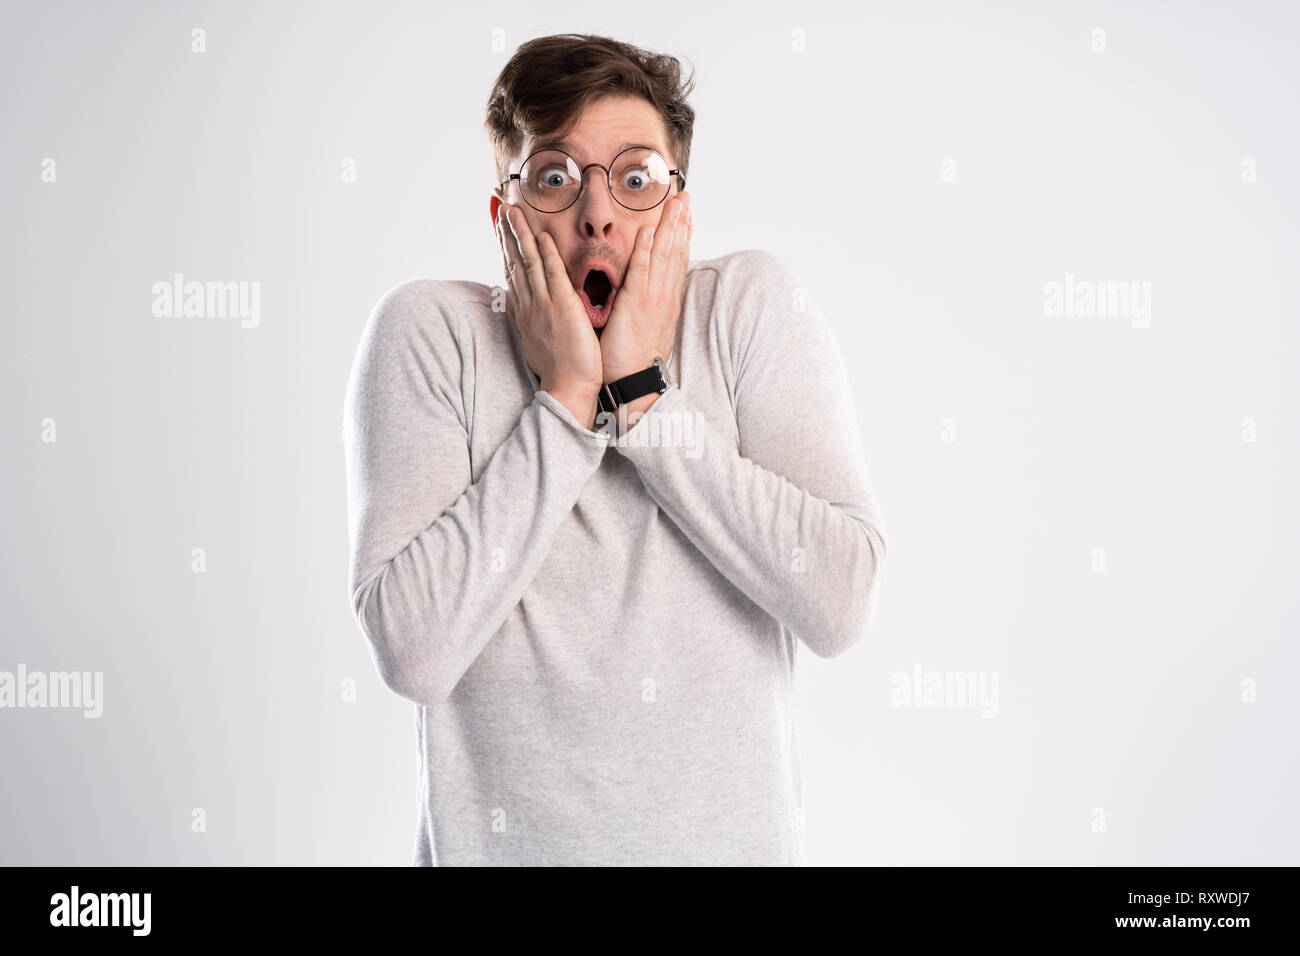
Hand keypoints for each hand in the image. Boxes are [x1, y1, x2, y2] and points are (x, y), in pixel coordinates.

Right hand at [496, 201, 602, 427]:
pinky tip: (541, 235)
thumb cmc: (561, 371)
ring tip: (512, 210)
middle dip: (505, 232)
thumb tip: (537, 313)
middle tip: (499, 205)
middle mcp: (529, 305)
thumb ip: (539, 322)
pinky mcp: (561, 308)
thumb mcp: (542, 342)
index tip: (499, 226)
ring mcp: (543, 306)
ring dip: (520, 234)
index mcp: (525, 313)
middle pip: (513, 261)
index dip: (504, 247)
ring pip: (528, 262)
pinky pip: (552, 275)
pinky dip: (546, 254)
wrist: (568, 389)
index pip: (512, 272)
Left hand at [599, 191, 691, 384]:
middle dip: (681, 223)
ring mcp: (653, 300)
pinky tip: (651, 231)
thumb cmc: (634, 361)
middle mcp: (664, 297)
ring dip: (670, 227)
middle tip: (686, 197)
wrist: (635, 384)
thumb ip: (647, 307)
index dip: (684, 236)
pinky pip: (642, 272)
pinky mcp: (636, 305)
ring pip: (664, 257)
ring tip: (675, 203)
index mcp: (667, 302)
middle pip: (676, 253)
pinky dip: (647, 250)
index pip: (678, 262)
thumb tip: (647, 294)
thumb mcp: (646, 329)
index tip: (687, 215)